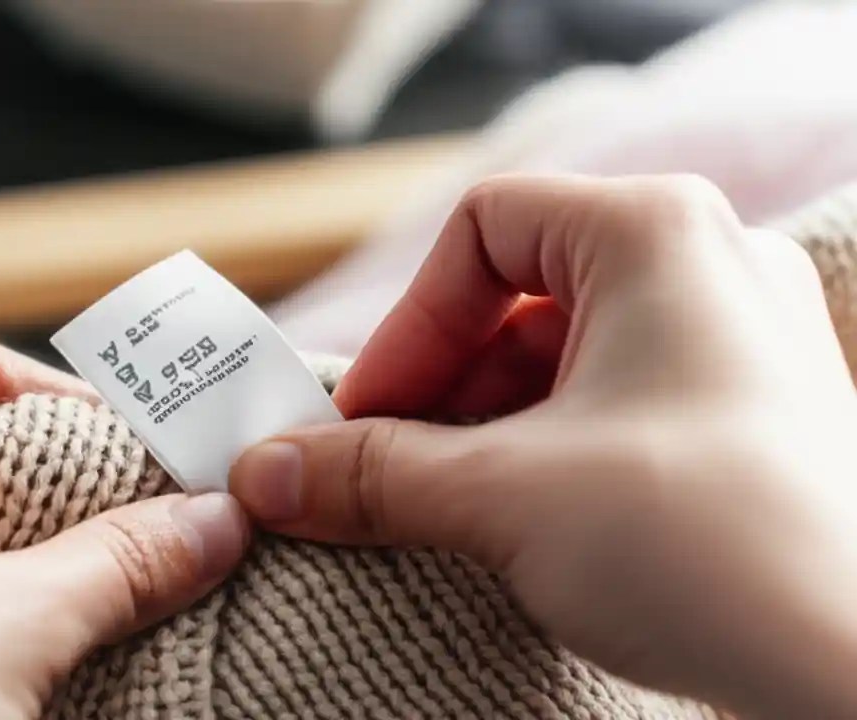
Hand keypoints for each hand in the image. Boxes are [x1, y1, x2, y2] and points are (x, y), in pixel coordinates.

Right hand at [231, 175, 856, 717]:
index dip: (407, 323)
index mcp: (655, 235)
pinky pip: (609, 405)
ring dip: (481, 426)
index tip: (358, 416)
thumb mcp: (508, 497)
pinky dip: (542, 452)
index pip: (481, 230)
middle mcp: (703, 268)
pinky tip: (515, 521)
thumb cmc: (719, 546)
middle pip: (517, 294)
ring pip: (562, 356)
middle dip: (436, 385)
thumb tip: (265, 469)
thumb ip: (372, 473)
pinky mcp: (739, 415)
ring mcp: (730, 342)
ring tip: (442, 505)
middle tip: (380, 466)